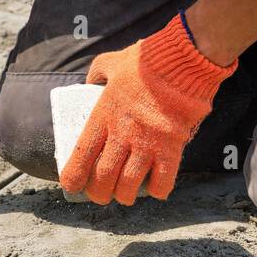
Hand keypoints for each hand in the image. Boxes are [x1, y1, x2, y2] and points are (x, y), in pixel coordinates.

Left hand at [59, 13, 234, 204]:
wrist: (183, 60)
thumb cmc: (147, 60)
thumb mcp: (112, 62)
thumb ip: (97, 73)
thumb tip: (90, 81)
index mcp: (104, 115)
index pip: (82, 154)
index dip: (74, 176)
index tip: (72, 185)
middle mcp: (123, 133)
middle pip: (104, 176)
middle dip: (99, 193)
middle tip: (101, 195)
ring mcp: (148, 142)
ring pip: (130, 183)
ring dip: (125, 195)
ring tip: (125, 196)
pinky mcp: (172, 147)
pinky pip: (163, 179)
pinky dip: (158, 190)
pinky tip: (155, 190)